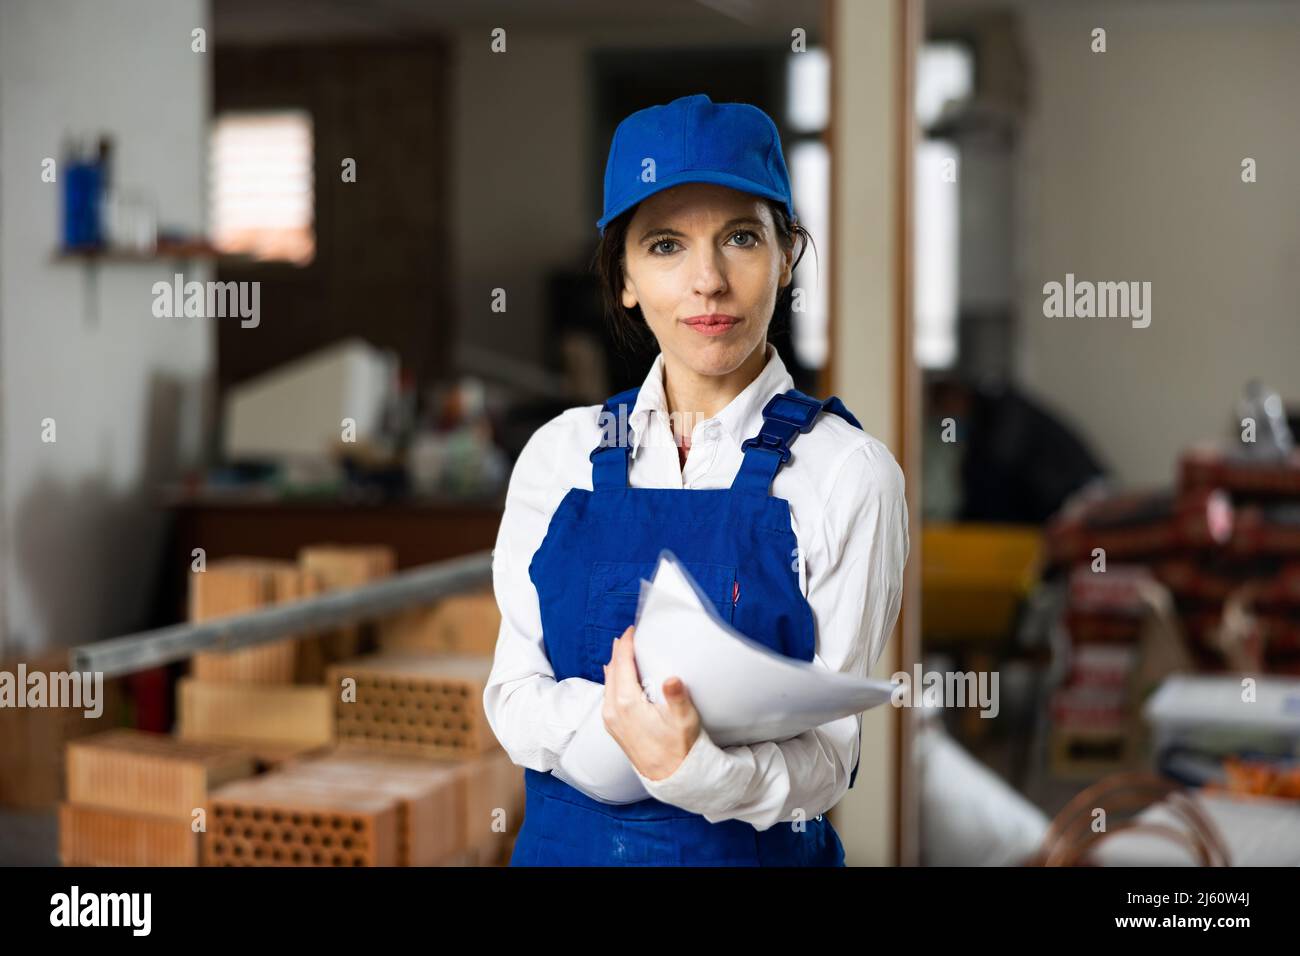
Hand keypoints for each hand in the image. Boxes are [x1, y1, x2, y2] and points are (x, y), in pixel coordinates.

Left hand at [601, 626, 700, 781]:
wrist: (671, 777)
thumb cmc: (680, 748)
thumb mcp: (683, 720)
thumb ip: (677, 697)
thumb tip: (672, 678)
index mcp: (627, 703)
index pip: (623, 664)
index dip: (627, 644)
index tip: (632, 630)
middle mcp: (613, 710)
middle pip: (613, 670)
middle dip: (619, 651)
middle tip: (628, 635)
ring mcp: (610, 720)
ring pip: (608, 682)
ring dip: (615, 664)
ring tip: (622, 650)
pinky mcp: (613, 727)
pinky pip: (608, 695)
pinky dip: (613, 680)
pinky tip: (616, 677)